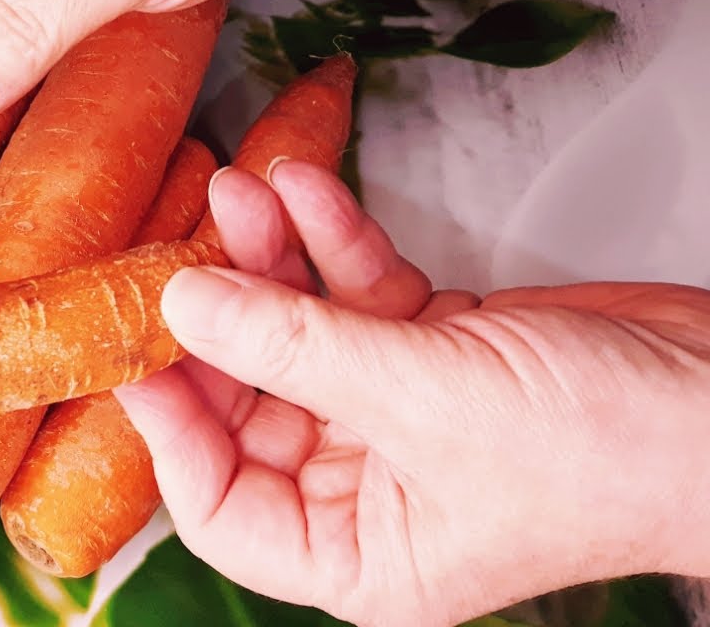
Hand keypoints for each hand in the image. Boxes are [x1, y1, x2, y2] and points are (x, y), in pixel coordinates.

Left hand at [115, 160, 709, 626]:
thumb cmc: (607, 455)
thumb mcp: (427, 399)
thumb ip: (296, 348)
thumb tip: (189, 303)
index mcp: (356, 553)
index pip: (220, 506)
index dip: (169, 428)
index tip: (137, 348)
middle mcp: (363, 489)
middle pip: (251, 402)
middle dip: (225, 315)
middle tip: (188, 242)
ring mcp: (393, 413)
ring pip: (301, 333)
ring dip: (272, 259)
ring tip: (242, 191)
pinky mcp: (428, 349)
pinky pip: (356, 294)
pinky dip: (333, 244)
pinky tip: (305, 192)